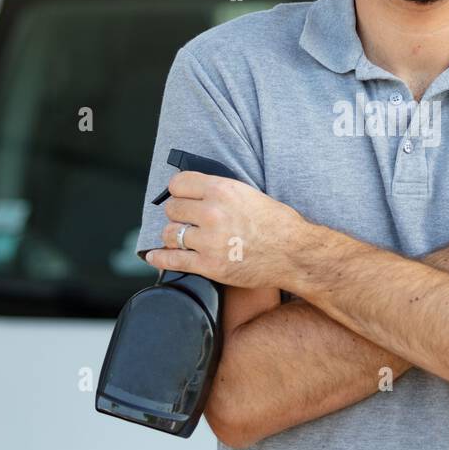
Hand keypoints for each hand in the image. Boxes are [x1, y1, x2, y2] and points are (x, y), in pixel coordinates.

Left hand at [143, 171, 307, 289]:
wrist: (293, 253)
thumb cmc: (277, 223)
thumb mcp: (248, 193)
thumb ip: (219, 191)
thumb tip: (194, 192)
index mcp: (222, 190)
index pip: (178, 184)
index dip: (178, 191)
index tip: (182, 198)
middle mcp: (212, 213)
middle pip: (172, 209)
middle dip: (178, 215)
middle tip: (188, 221)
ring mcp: (209, 241)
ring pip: (170, 234)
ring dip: (173, 236)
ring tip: (183, 238)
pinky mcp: (209, 265)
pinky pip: (173, 259)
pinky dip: (160, 258)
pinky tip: (155, 256)